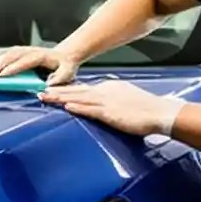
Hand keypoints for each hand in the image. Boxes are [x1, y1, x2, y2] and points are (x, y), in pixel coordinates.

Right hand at [0, 46, 80, 85]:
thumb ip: (59, 78)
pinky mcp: (21, 53)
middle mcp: (31, 51)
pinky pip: (7, 55)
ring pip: (7, 54)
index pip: (24, 61)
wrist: (66, 55)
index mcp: (41, 55)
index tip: (2, 75)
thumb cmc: (65, 66)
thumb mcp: (67, 72)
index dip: (13, 68)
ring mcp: (25, 51)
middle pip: (11, 55)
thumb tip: (47, 85)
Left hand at [39, 80, 184, 136]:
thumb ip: (112, 101)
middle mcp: (105, 91)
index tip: (53, 90)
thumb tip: (103, 107)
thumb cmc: (147, 110)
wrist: (160, 112)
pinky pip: (91, 110)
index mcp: (109, 88)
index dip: (67, 89)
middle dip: (57, 91)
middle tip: (40, 92)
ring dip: (60, 98)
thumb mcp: (126, 99)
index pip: (83, 88)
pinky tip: (66, 107)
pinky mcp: (111, 113)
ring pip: (79, 98)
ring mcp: (107, 101)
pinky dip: (78, 107)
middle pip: (76, 90)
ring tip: (45, 97)